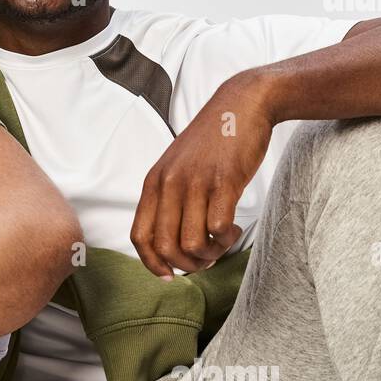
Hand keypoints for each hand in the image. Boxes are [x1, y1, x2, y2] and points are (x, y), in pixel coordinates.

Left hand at [131, 71, 274, 278]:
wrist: (242, 105)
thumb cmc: (212, 142)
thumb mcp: (177, 166)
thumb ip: (169, 198)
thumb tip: (173, 243)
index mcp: (154, 182)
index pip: (139, 236)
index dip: (152, 264)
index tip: (170, 275)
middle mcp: (170, 184)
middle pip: (165, 247)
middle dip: (187, 265)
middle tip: (206, 260)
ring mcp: (196, 182)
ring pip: (192, 243)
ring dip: (210, 253)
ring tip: (222, 241)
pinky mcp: (224, 182)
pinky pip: (218, 228)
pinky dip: (226, 238)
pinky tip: (234, 227)